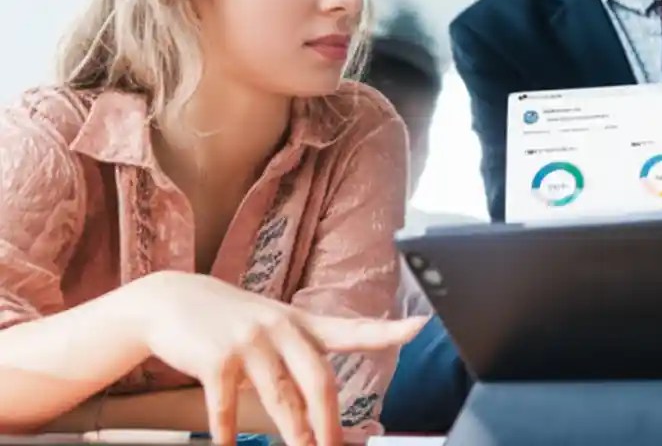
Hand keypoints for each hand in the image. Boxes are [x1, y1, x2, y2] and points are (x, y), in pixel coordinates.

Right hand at [125, 271, 425, 445]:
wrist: (171, 300)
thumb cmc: (231, 321)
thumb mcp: (273, 330)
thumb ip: (300, 363)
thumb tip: (323, 411)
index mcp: (301, 323)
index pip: (352, 327)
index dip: (386, 330)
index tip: (418, 326)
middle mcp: (281, 328)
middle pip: (319, 380)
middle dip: (330, 420)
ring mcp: (250, 341)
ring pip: (282, 398)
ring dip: (294, 433)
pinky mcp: (217, 358)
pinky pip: (226, 406)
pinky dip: (228, 432)